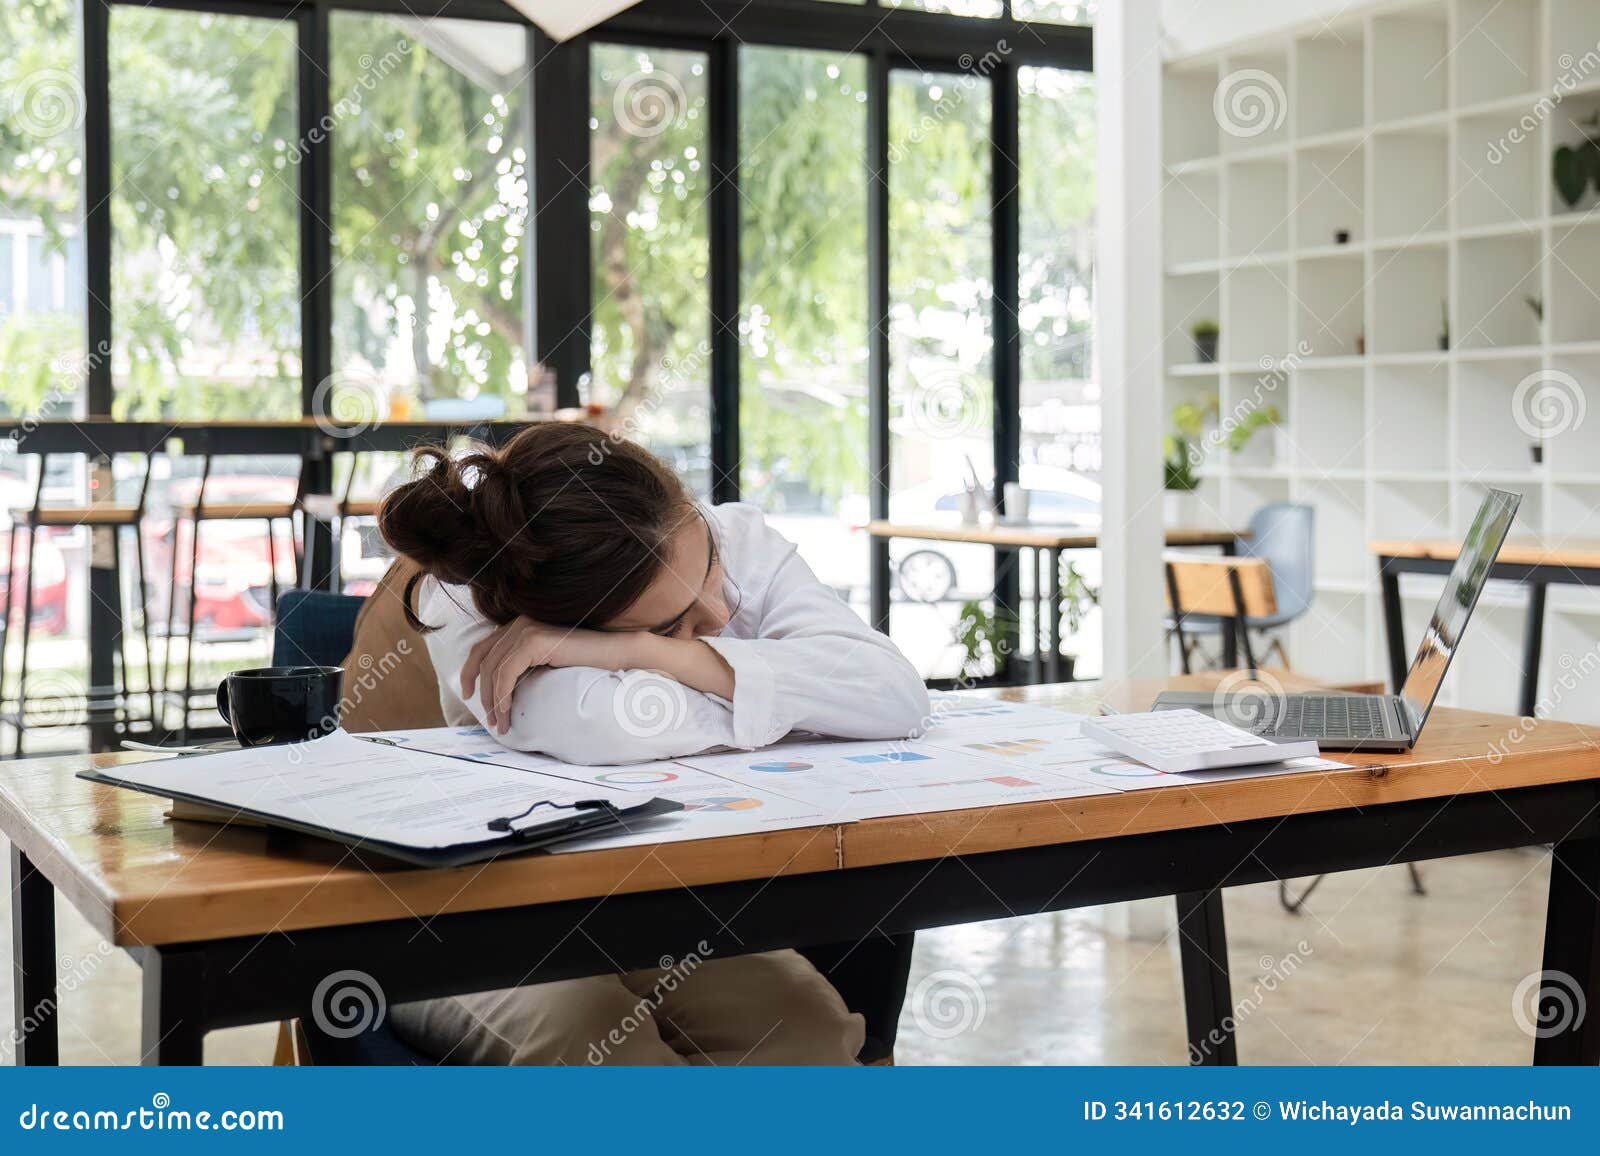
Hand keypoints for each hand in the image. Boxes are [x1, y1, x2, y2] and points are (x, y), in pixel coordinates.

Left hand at [462, 617, 643, 733]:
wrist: (613, 653)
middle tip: (490, 720)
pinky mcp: (534, 640)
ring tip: (502, 724)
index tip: (469, 695)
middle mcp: (519, 623)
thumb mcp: (545, 664)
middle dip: (482, 693)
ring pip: (494, 668)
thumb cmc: (585, 662)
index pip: (482, 648)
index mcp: (519, 626)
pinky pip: (507, 671)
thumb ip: (524, 666)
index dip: (470, 672)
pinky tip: (508, 710)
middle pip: (483, 659)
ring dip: (494, 700)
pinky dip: (503, 693)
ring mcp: (526, 629)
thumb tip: (500, 690)